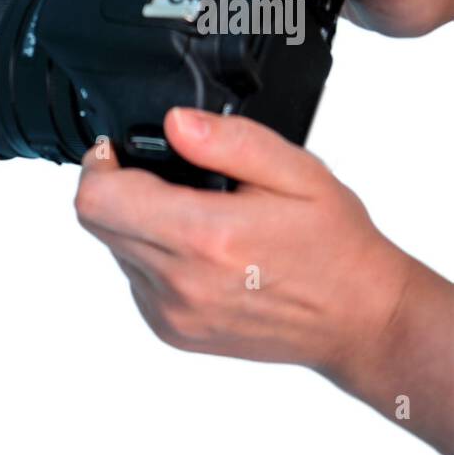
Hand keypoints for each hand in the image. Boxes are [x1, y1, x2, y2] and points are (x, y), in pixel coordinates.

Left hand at [73, 108, 415, 373]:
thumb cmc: (334, 247)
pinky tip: (198, 252)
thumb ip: (230, 143)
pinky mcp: (170, 330)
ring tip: (194, 217)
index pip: (98, 199)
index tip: (117, 151)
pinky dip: (152, 258)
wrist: (359, 320)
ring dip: (137, 225)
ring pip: (115, 250)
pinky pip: (134, 280)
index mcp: (205, 237)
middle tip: (161, 178)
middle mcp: (179, 282)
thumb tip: (174, 123)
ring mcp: (171, 313)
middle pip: (97, 222)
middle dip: (117, 190)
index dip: (98, 166)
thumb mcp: (298, 173)